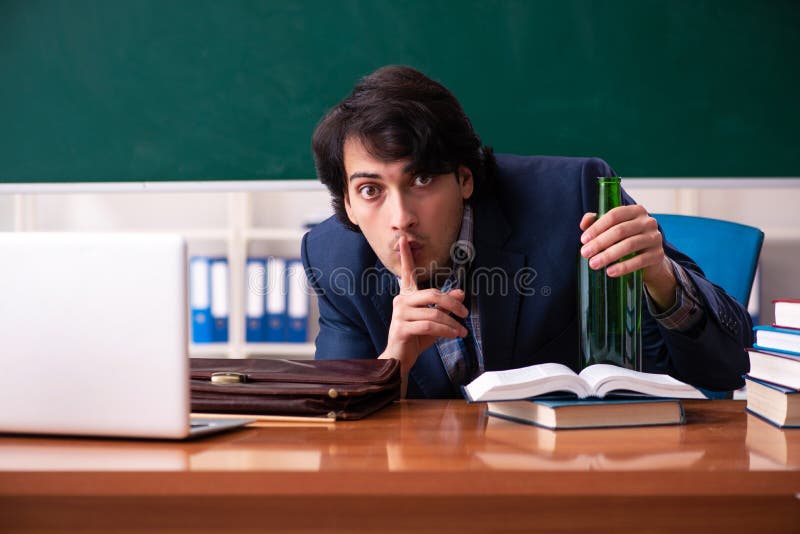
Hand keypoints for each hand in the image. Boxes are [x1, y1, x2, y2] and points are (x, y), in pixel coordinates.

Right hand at [379, 236, 468, 395]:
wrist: (400, 360)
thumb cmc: (416, 338)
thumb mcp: (435, 320)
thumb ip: (445, 305)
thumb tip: (460, 292)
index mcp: (407, 296)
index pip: (407, 273)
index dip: (405, 256)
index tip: (403, 239)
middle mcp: (401, 301)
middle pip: (433, 294)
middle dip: (453, 303)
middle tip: (466, 313)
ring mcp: (399, 314)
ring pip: (433, 312)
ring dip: (452, 323)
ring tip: (462, 331)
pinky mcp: (401, 328)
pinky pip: (429, 325)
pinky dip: (445, 330)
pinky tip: (453, 335)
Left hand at [579, 205, 676, 309]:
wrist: (649, 259)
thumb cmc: (626, 239)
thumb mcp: (612, 228)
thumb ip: (597, 222)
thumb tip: (584, 224)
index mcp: (636, 211)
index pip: (614, 215)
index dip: (597, 227)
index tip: (583, 240)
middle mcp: (648, 222)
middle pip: (620, 230)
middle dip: (599, 243)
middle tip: (585, 253)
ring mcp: (655, 238)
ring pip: (629, 245)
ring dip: (608, 255)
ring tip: (593, 264)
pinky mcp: (658, 254)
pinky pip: (639, 260)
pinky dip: (623, 267)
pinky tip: (610, 272)